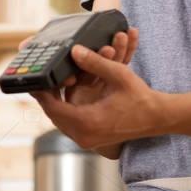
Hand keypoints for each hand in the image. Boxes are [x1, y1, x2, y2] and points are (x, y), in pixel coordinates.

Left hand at [30, 41, 159, 150]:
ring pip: (60, 120)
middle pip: (53, 114)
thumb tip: (74, 51)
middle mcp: (84, 136)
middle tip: (39, 78)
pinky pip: (69, 123)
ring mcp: (87, 140)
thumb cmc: (141, 99)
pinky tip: (64, 95)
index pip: (53, 107)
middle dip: (46, 95)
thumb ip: (95, 62)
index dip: (41, 92)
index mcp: (88, 123)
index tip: (33, 79)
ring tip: (49, 84)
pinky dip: (65, 109)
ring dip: (55, 102)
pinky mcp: (91, 139)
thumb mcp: (119, 75)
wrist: (158, 118)